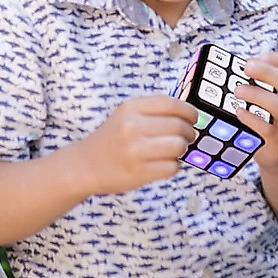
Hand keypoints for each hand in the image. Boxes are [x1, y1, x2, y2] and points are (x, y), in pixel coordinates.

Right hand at [78, 95, 196, 194]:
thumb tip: (190, 116)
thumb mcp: (126, 115)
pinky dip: (173, 166)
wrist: (84, 165)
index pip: (171, 104)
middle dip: (189, 132)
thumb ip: (153, 112)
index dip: (188, 111)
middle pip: (178, 126)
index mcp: (131, 108)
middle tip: (187, 137)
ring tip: (175, 151)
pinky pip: (172, 167)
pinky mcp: (138, 173)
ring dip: (182, 149)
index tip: (193, 118)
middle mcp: (132, 126)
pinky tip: (164, 164)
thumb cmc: (112, 139)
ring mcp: (135, 151)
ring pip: (178, 146)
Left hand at [235, 53, 277, 170]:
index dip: (277, 60)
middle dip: (266, 72)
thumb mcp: (273, 100)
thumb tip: (238, 65)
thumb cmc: (272, 121)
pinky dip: (252, 119)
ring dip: (257, 94)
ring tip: (238, 90)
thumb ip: (262, 84)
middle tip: (246, 68)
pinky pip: (269, 130)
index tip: (258, 57)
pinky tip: (240, 112)